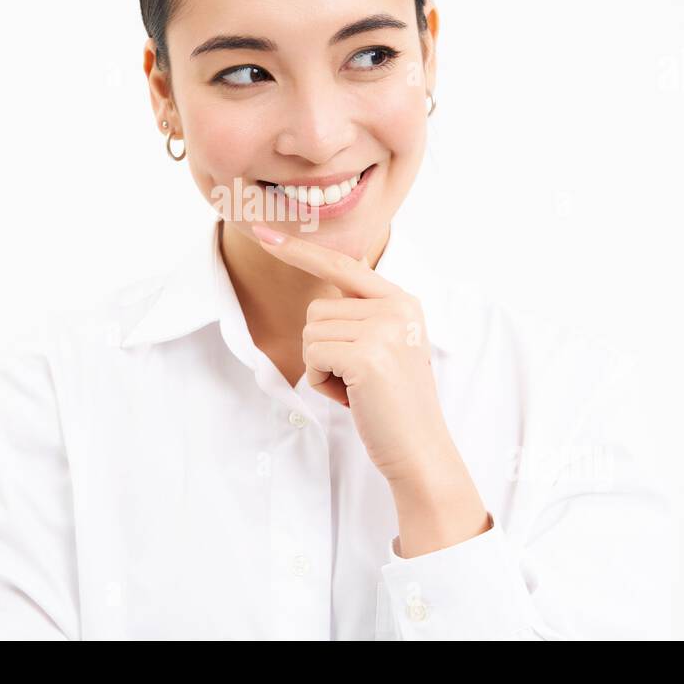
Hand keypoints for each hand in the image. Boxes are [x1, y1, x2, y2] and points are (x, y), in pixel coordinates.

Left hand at [250, 222, 453, 485]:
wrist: (419, 450)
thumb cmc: (394, 405)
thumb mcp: (388, 346)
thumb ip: (363, 314)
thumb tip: (329, 286)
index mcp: (402, 301)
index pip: (343, 266)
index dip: (301, 251)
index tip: (265, 233)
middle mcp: (396, 308)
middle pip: (317, 310)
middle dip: (324, 349)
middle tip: (359, 378)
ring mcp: (383, 330)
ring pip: (311, 333)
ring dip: (322, 368)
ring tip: (358, 388)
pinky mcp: (367, 356)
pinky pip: (312, 357)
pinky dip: (321, 382)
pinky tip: (352, 397)